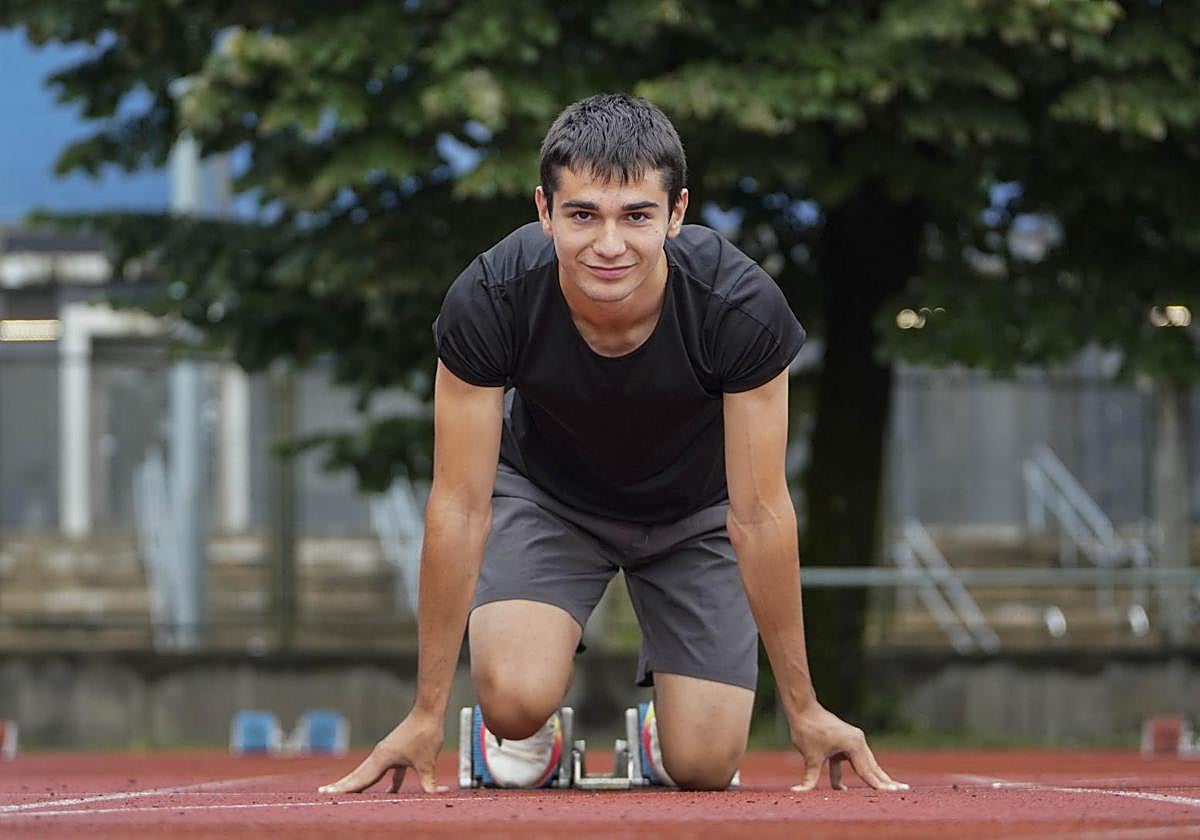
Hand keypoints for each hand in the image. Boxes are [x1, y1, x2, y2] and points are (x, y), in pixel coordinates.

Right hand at [318, 711, 448, 794]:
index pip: (360, 778)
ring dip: (361, 783)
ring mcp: (388, 753)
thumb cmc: (425, 733)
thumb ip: (429, 782)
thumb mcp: (428, 762)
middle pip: (358, 774)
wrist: (429, 711)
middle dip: (343, 785)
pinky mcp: (398, 753)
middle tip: (323, 792)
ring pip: (371, 772)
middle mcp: (380, 755)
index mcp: (382, 757)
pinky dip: (387, 783)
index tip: (328, 792)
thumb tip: (437, 795)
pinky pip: (388, 771)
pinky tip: (389, 794)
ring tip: (347, 793)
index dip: (345, 788)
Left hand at [787, 703, 907, 791]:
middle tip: (903, 790)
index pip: (867, 772)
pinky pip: (852, 760)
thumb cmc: (807, 730)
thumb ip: (809, 778)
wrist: (803, 708)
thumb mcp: (810, 757)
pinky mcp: (846, 740)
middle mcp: (857, 741)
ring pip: (865, 763)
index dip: (879, 785)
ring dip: (873, 776)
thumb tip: (798, 793)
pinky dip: (852, 771)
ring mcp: (853, 740)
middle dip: (886, 781)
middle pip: (873, 767)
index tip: (893, 792)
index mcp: (853, 745)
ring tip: (890, 788)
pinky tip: (842, 788)